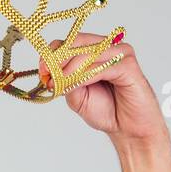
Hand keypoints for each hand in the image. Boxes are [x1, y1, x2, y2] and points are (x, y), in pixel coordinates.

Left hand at [37, 33, 165, 142]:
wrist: (127, 129)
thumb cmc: (106, 110)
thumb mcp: (75, 94)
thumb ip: (64, 80)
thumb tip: (50, 71)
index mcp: (95, 51)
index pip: (70, 42)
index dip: (53, 53)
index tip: (42, 70)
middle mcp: (108, 48)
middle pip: (78, 42)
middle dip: (59, 59)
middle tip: (48, 75)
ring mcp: (121, 54)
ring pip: (89, 53)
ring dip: (71, 69)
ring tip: (62, 84)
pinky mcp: (129, 66)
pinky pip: (102, 66)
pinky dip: (86, 76)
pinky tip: (77, 85)